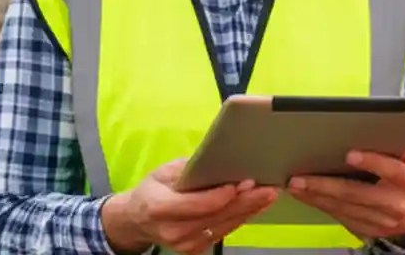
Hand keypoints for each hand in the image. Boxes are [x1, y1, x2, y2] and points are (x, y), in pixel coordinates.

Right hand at [102, 159, 277, 254]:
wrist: (137, 220)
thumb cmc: (152, 190)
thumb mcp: (164, 171)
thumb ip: (191, 168)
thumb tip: (219, 158)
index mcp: (160, 207)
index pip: (199, 204)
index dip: (224, 195)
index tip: (244, 182)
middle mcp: (173, 230)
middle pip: (217, 216)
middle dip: (246, 201)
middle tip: (267, 187)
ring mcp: (185, 244)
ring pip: (225, 226)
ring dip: (249, 210)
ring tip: (268, 195)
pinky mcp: (196, 249)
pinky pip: (224, 232)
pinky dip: (241, 217)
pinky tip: (255, 206)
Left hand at [287, 147, 404, 243]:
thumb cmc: (404, 185)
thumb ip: (404, 153)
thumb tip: (402, 141)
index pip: (392, 171)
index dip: (372, 162)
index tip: (350, 155)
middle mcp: (393, 204)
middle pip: (356, 194)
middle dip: (326, 185)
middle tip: (301, 177)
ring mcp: (378, 220)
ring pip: (343, 208)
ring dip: (315, 196)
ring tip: (295, 185)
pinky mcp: (364, 229)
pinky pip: (338, 216)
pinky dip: (319, 204)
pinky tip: (304, 195)